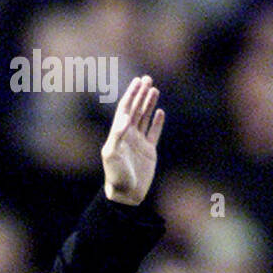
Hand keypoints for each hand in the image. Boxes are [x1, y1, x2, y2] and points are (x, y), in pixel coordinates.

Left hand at [101, 75, 163, 205]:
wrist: (125, 194)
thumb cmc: (115, 175)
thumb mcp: (112, 154)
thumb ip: (117, 134)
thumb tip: (125, 117)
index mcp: (118, 134)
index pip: (125, 109)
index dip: (131, 94)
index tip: (138, 81)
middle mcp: (128, 136)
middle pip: (135, 110)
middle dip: (141, 94)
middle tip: (148, 78)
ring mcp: (139, 143)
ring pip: (144, 118)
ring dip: (149, 104)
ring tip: (154, 90)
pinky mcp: (149, 151)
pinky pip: (154, 133)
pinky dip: (157, 122)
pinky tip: (160, 112)